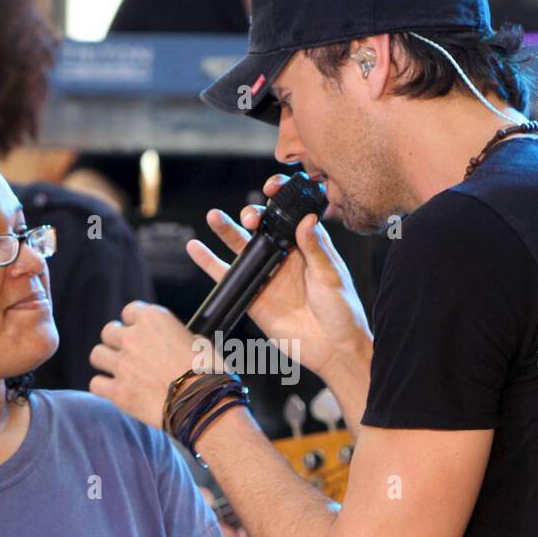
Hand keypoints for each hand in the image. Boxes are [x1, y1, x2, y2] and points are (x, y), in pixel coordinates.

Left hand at [90, 300, 204, 429]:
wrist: (205, 406)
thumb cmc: (210, 374)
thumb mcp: (201, 342)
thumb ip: (179, 336)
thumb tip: (177, 341)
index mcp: (154, 319)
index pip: (130, 311)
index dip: (135, 323)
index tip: (141, 333)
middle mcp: (133, 337)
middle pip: (109, 331)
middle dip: (117, 341)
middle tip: (129, 354)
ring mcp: (123, 365)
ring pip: (97, 355)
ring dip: (107, 362)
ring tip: (120, 371)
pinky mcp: (118, 392)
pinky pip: (96, 384)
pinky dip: (104, 387)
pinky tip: (116, 390)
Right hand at [192, 174, 371, 377]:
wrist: (333, 348)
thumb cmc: (341, 310)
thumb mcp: (331, 275)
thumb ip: (315, 248)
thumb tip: (306, 219)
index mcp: (306, 245)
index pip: (288, 214)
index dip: (278, 199)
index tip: (271, 188)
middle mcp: (283, 256)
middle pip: (261, 227)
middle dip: (252, 216)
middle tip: (250, 218)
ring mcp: (266, 275)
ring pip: (241, 247)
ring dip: (226, 230)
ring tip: (214, 216)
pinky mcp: (252, 296)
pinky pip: (228, 277)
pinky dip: (209, 263)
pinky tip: (195, 248)